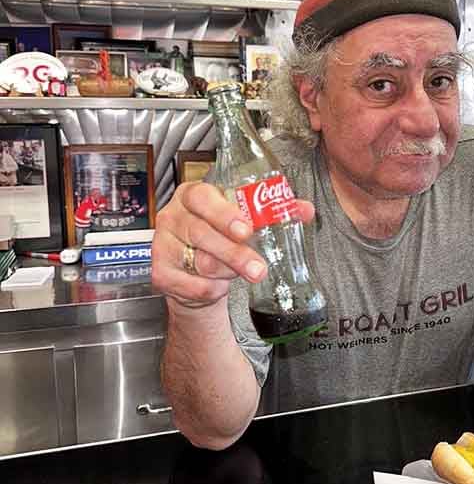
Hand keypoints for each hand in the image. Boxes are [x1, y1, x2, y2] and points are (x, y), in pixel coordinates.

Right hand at [151, 182, 314, 309]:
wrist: (197, 271)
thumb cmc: (221, 236)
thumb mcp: (244, 220)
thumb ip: (273, 212)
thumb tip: (304, 209)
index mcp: (192, 195)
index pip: (203, 198)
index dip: (224, 214)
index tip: (246, 229)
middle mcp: (172, 217)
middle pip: (202, 233)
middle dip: (234, 253)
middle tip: (258, 268)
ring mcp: (162, 245)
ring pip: (199, 261)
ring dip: (227, 271)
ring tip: (244, 273)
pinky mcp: (160, 272)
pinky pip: (190, 284)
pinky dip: (210, 288)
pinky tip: (220, 285)